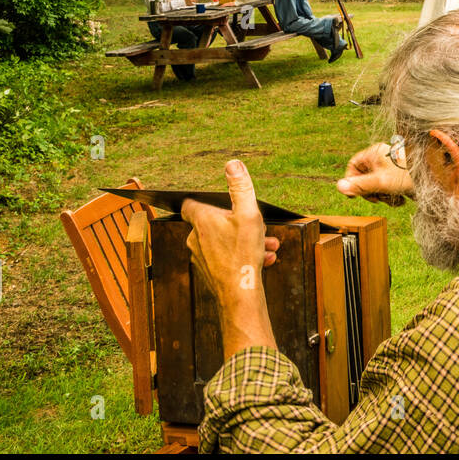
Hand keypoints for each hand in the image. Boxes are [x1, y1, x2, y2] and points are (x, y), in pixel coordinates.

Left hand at [183, 160, 276, 357]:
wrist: (240, 294)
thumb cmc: (243, 253)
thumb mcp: (248, 214)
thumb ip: (241, 188)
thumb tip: (233, 165)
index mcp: (202, 221)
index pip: (191, 203)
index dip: (203, 198)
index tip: (215, 199)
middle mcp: (196, 238)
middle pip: (215, 222)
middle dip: (239, 223)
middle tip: (259, 228)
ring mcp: (201, 256)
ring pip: (224, 241)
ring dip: (246, 240)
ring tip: (267, 245)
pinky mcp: (210, 272)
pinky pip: (227, 258)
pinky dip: (244, 255)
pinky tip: (263, 259)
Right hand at [337, 143, 412, 204]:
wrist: (436, 179)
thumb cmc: (409, 175)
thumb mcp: (381, 182)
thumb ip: (360, 185)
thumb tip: (339, 187)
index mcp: (375, 153)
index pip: (353, 165)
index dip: (352, 180)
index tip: (355, 195)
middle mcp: (382, 158)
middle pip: (365, 178)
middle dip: (371, 192)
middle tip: (378, 200)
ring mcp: (392, 168)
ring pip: (377, 186)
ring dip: (383, 196)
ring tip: (394, 199)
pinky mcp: (400, 178)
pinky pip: (388, 189)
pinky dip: (392, 197)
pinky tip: (402, 200)